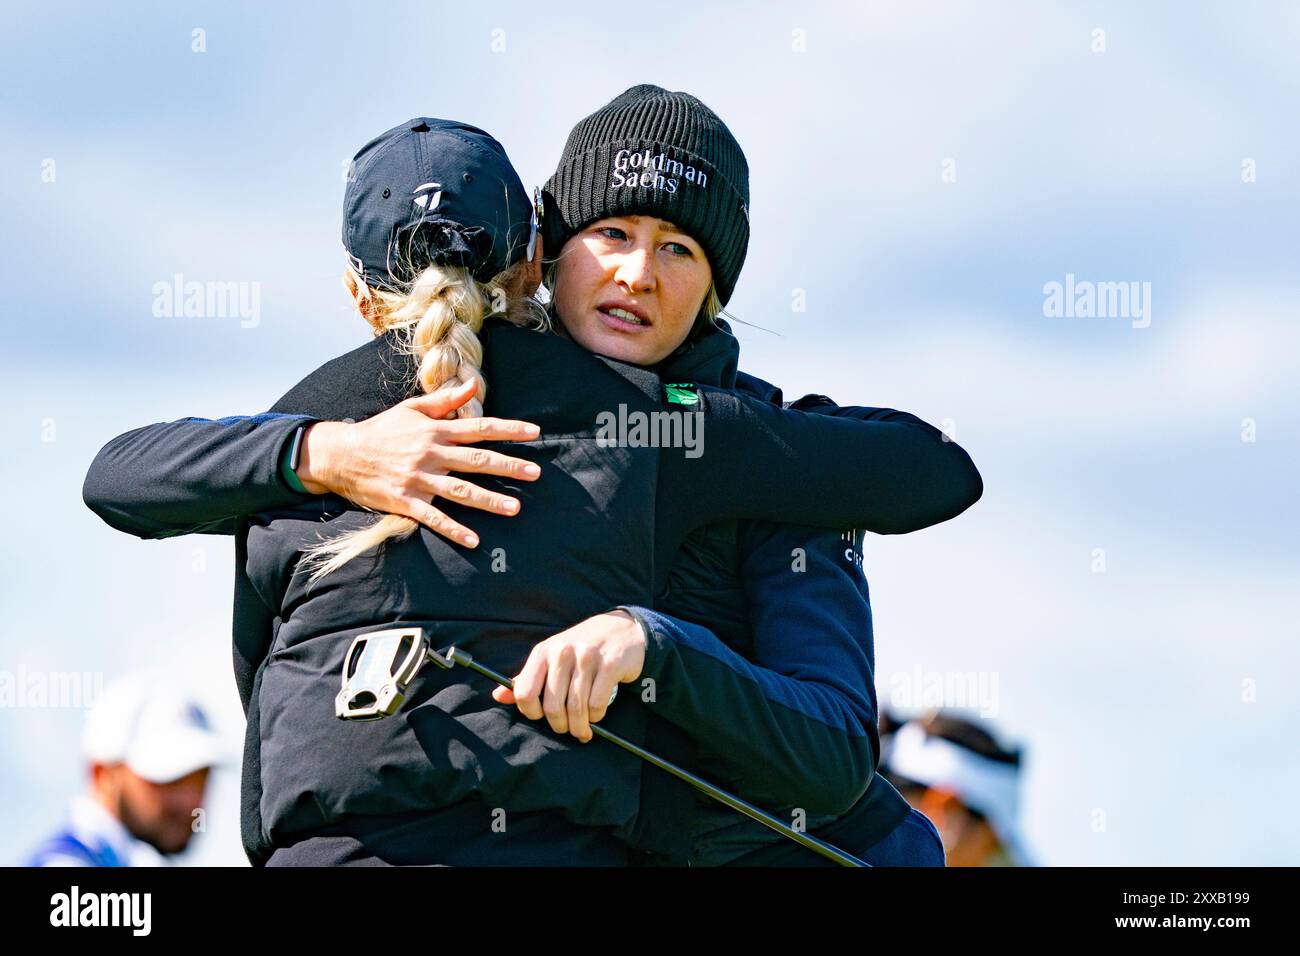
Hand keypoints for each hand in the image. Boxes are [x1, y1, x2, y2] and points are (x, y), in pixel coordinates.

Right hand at [295, 379, 540, 547]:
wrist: (341, 455)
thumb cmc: (381, 430)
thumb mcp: (411, 409)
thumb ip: (444, 400)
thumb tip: (473, 384)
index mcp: (434, 431)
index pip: (479, 427)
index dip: (508, 429)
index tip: (535, 432)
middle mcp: (430, 453)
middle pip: (476, 459)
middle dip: (508, 466)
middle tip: (535, 473)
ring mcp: (418, 479)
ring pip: (460, 490)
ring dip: (489, 500)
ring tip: (515, 508)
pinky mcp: (405, 501)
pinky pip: (433, 517)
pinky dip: (454, 529)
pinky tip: (474, 539)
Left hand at [492, 610, 646, 742]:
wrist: (623, 628)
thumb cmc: (581, 647)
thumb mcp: (551, 657)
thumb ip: (527, 678)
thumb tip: (498, 696)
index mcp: (543, 652)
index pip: (524, 693)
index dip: (531, 712)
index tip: (541, 716)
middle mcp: (562, 652)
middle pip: (552, 707)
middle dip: (560, 726)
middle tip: (567, 729)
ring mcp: (587, 658)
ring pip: (577, 708)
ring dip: (580, 726)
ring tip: (582, 730)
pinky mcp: (610, 665)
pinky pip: (597, 704)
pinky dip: (597, 716)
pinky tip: (597, 714)